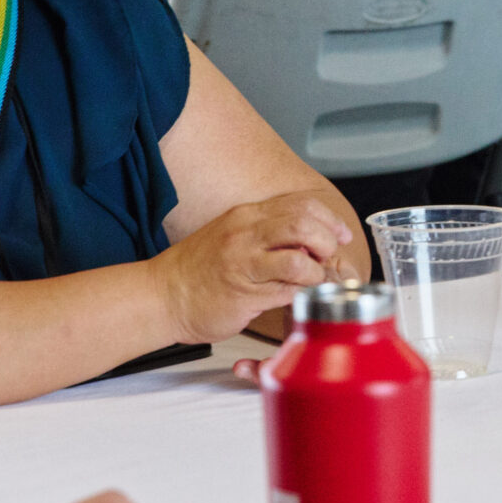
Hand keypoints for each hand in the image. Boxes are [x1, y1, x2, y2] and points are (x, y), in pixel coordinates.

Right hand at [154, 192, 353, 345]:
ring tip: (312, 280)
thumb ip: (268, 233)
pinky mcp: (243, 294)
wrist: (162, 295)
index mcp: (246, 216)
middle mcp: (246, 234)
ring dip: (316, 273)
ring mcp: (244, 264)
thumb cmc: (199, 270)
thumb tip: (310, 239)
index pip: (301, 205)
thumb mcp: (234, 235)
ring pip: (299, 259)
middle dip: (328, 242)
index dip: (329, 220)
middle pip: (304, 225)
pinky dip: (302, 295)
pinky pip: (287, 292)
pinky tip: (298, 297)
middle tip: (329, 258)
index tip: (339, 235)